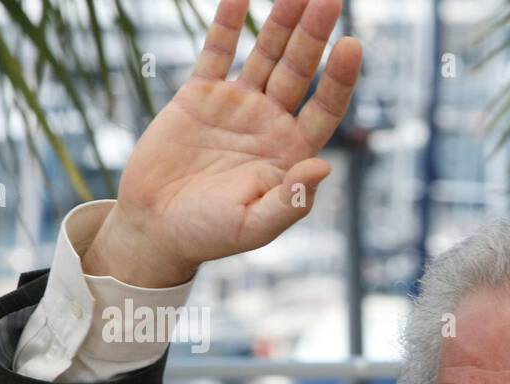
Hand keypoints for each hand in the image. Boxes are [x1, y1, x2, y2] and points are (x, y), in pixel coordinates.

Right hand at [83, 0, 361, 286]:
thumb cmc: (209, 234)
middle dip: (314, 35)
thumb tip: (324, 167)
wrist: (156, 227)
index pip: (326, 108)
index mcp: (291, 153)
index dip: (341, 79)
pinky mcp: (200, 95)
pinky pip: (216, 51)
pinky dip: (227, 23)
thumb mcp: (254, 226)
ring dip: (282, 22)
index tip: (353, 45)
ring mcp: (237, 106)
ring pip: (266, 54)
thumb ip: (290, 201)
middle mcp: (270, 123)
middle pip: (300, 71)